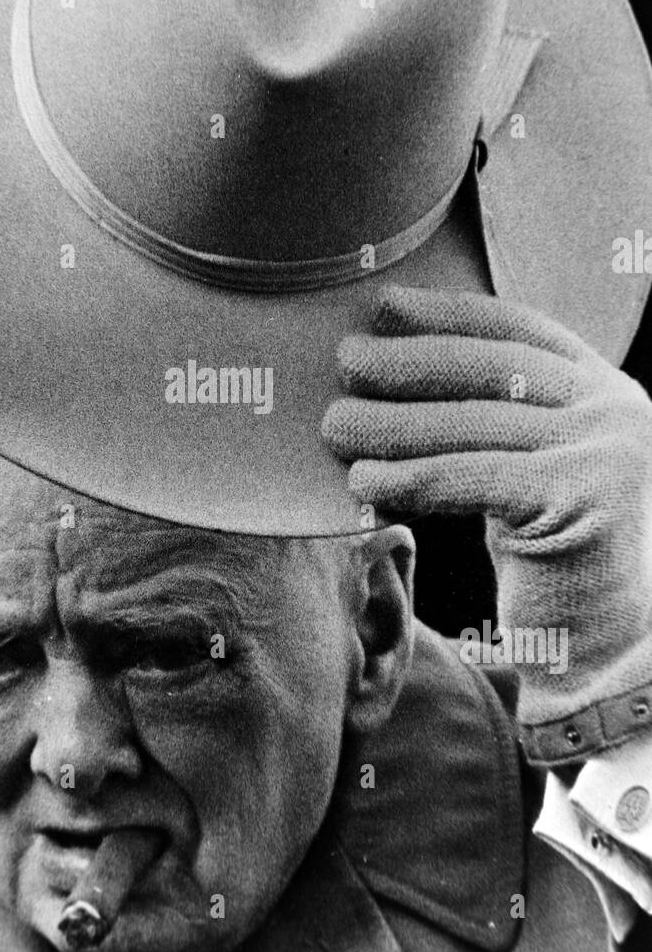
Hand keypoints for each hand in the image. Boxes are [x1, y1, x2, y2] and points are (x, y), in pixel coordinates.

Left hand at [321, 284, 651, 762]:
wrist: (602, 645)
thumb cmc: (549, 556)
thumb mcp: (525, 466)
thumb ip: (493, 417)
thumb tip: (391, 369)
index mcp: (606, 388)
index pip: (519, 330)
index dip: (449, 314)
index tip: (385, 306)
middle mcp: (617, 410)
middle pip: (493, 369)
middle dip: (411, 363)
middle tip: (344, 359)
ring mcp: (608, 452)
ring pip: (475, 426)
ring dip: (394, 423)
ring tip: (334, 425)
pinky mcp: (583, 500)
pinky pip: (474, 478)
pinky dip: (412, 478)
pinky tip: (363, 482)